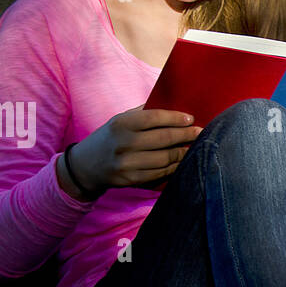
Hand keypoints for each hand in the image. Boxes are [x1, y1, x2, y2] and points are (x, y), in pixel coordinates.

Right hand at [57, 107, 199, 200]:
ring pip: (165, 158)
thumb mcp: (121, 120)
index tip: (190, 118)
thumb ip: (144, 113)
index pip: (155, 118)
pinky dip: (174, 167)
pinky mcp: (131, 179)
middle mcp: (124, 143)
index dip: (176, 118)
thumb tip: (174, 107)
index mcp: (121, 123)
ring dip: (183, 153)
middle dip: (186, 136)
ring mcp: (127, 163)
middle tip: (200, 133)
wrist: (86, 166)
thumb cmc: (111, 137)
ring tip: (193, 147)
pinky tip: (182, 162)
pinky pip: (160, 173)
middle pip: (164, 139)